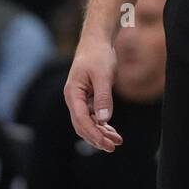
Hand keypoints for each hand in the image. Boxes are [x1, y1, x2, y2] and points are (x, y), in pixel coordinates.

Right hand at [65, 35, 124, 151]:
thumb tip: (104, 119)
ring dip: (101, 133)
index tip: (106, 143)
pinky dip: (102, 124)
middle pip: (82, 125)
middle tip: (113, 147)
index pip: (81, 120)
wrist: (97, 40)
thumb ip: (103, 97)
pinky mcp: (88, 97)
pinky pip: (93, 115)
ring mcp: (80, 99)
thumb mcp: (103, 75)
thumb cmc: (98, 55)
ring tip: (116, 141)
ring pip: (88, 122)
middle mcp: (74, 98)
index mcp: (73, 94)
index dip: (93, 134)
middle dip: (96, 138)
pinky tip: (112, 131)